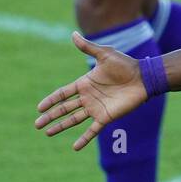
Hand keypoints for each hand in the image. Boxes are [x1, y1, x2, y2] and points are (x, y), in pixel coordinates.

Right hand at [35, 33, 148, 150]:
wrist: (143, 77)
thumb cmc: (125, 64)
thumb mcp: (104, 54)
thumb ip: (88, 48)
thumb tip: (73, 34)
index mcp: (85, 83)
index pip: (63, 93)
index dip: (51, 100)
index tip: (39, 108)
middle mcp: (88, 97)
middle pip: (64, 108)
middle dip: (50, 116)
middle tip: (37, 124)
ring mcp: (96, 108)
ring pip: (74, 119)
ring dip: (61, 126)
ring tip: (47, 133)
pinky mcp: (106, 117)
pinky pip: (93, 130)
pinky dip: (84, 139)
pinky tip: (75, 147)